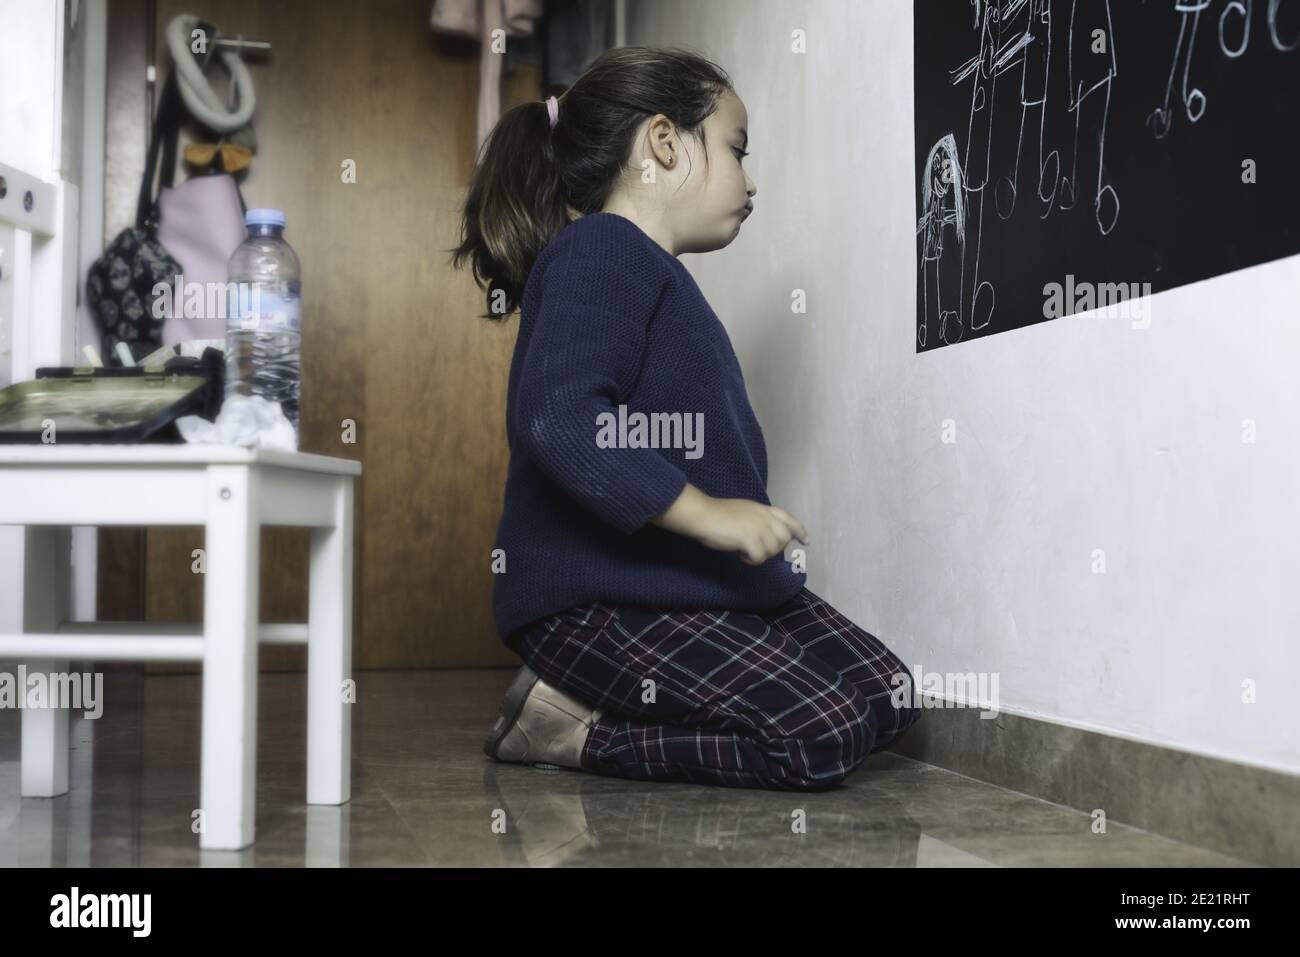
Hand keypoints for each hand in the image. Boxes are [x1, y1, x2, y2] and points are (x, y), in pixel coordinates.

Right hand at [695, 497, 809, 565]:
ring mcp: (758, 528)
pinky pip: (760, 557)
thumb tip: (765, 535)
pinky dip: (751, 560)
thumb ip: (757, 520)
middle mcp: (764, 517)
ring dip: (760, 555)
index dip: (799, 531)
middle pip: (784, 538)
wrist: (703, 514)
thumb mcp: (744, 511)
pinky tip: (740, 555)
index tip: (806, 541)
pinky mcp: (750, 539)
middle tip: (758, 550)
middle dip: (775, 549)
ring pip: (773, 550)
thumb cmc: (717, 514)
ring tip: (745, 551)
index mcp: (763, 509)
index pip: (789, 519)